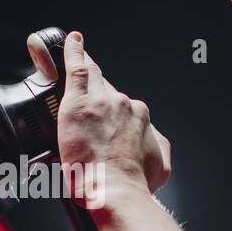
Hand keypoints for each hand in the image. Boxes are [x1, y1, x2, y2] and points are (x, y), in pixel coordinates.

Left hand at [57, 31, 170, 205]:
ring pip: (92, 78)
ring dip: (86, 69)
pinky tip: (72, 41)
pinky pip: (76, 68)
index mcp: (140, 117)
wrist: (115, 189)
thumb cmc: (132, 183)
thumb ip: (158, 149)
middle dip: (97, 96)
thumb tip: (155, 145)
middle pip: (107, 91)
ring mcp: (101, 100)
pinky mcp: (79, 102)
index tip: (106, 116)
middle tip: (85, 103)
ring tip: (77, 55)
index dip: (112, 111)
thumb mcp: (159, 168)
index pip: (123, 107)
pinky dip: (74, 52)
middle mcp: (123, 104)